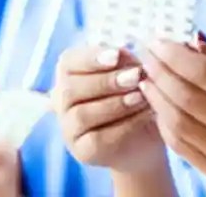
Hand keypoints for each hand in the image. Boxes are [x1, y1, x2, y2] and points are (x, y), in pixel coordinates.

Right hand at [51, 45, 166, 174]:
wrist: (145, 136)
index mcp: (68, 75)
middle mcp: (61, 101)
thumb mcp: (131, 74)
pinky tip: (143, 115)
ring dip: (114, 104)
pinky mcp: (81, 151)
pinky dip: (124, 125)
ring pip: (81, 114)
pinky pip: (97, 139)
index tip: (117, 55)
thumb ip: (123, 62)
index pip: (68, 62)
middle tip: (135, 76)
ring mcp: (68, 128)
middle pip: (71, 89)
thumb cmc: (134, 96)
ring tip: (141, 97)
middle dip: (105, 81)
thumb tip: (120, 54)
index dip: (91, 58)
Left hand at [139, 40, 205, 195]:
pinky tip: (160, 103)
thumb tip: (186, 42)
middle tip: (146, 55)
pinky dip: (164, 122)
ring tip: (147, 77)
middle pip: (188, 99)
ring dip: (156, 97)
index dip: (175, 55)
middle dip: (160, 73)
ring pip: (179, 124)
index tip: (157, 40)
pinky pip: (181, 146)